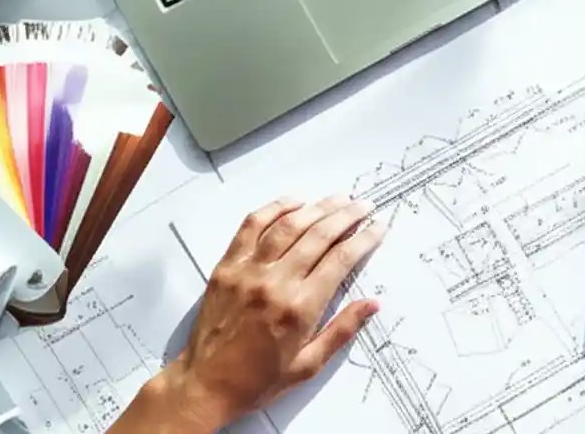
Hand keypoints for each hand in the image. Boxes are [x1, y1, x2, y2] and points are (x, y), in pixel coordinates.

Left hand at [141, 195, 385, 431]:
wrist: (206, 385)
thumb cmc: (258, 380)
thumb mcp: (308, 364)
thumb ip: (342, 330)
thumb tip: (372, 303)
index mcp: (299, 308)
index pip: (340, 260)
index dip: (364, 239)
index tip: (378, 228)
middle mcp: (275, 283)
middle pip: (319, 236)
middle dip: (347, 216)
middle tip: (364, 206)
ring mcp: (248, 271)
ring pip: (289, 226)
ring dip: (317, 208)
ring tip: (338, 199)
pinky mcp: (227, 267)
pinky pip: (251, 227)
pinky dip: (274, 209)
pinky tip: (294, 202)